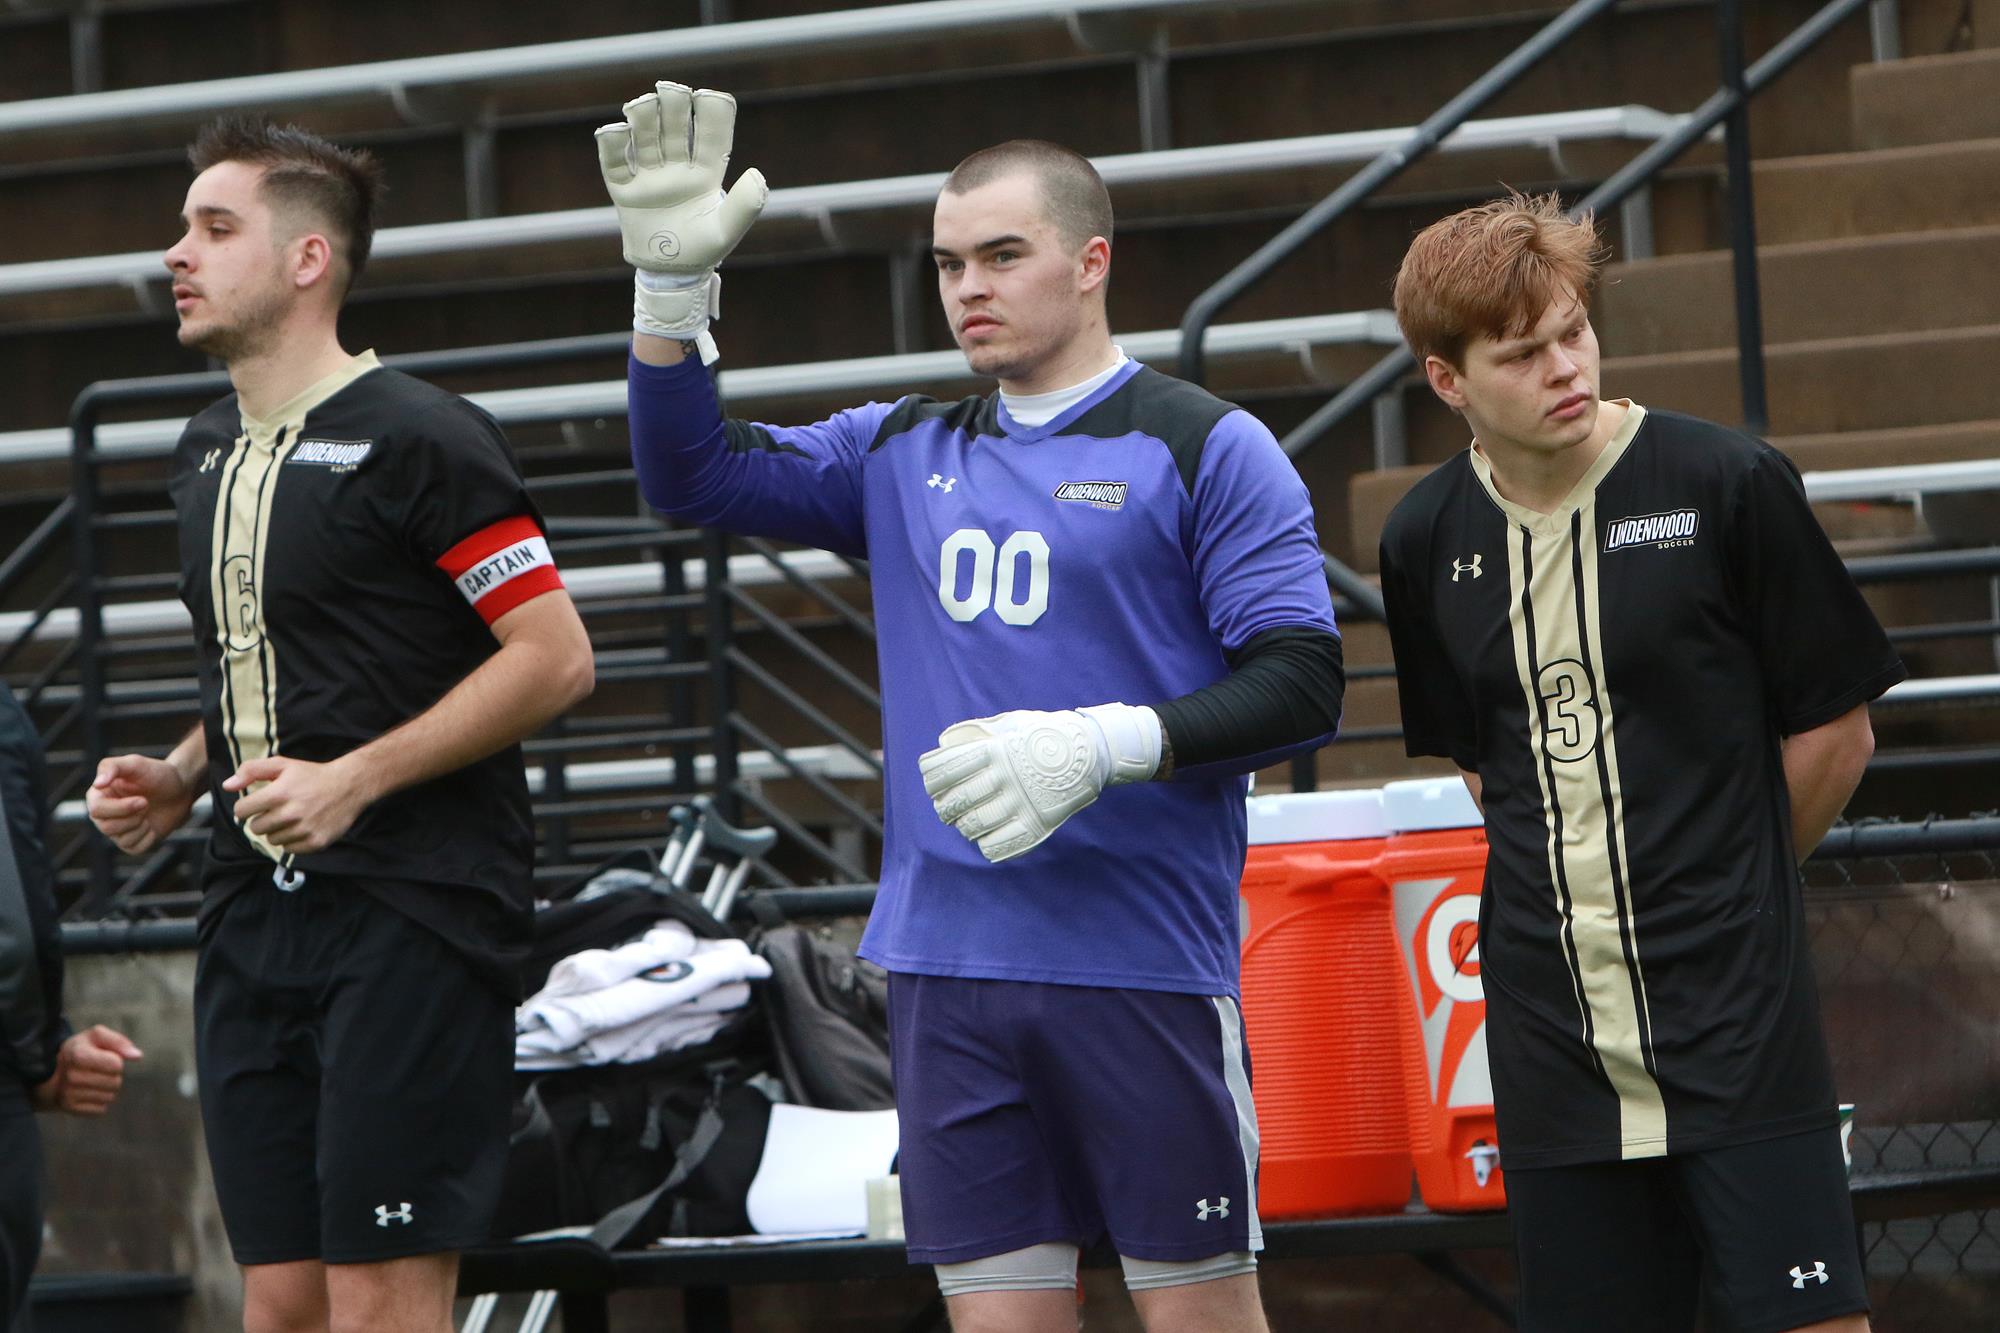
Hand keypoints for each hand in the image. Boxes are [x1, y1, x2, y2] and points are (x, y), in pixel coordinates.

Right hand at [32, 1025, 141, 1115]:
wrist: (49, 1072)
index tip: (103, 1057)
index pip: (116, 1064)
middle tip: (97, 1070)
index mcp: (78, 1055)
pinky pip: (101, 1109)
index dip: (115, 1060)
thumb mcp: (95, 1037)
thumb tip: (137, 1056)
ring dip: (107, 1089)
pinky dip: (99, 1101)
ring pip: (110, 1097)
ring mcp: (69, 1095)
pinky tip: (88, 1092)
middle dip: (112, 1076)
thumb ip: (118, 1041)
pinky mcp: (70, 1109)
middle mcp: (71, 1076)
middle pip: (115, 1082)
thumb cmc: (79, 1051)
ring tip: (92, 1080)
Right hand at [86, 754, 195, 854]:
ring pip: (122, 840)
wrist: (180, 788)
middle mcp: (103, 815)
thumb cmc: (156, 774)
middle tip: (147, 803)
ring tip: (148, 811)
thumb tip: (97, 784)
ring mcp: (116, 831)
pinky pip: (135, 849)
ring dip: (142, 826)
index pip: (97, 810)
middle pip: (107, 828)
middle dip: (134, 816)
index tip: (143, 800)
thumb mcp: (135, 763)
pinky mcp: (131, 842)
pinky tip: (152, 824)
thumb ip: (112, 767)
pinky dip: (149, 837)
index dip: (121, 808)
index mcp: (98, 796)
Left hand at [224, 755, 370, 855]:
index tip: (255, 804)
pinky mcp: (315, 842)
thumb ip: (251, 770)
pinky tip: (302, 826)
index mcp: (279, 793)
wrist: (349, 786)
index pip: (242, 811)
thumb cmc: (311, 775)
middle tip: (276, 810)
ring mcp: (304, 830)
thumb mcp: (282, 765)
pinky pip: (288, 849)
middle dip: (261, 819)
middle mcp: (291, 813)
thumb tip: (227, 786)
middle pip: (255, 828)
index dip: (246, 807)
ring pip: (272, 840)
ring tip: (291, 817)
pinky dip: (292, 840)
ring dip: (277, 830)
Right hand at [596, 81, 767, 338]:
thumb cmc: (702, 249)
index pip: (712, 132)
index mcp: (708, 171)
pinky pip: (614, 160)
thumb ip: (745, 206)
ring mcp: (650, 174)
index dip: (711, 110)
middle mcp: (678, 164)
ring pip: (644, 134)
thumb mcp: (726, 230)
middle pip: (675, 124)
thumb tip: (758, 175)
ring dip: (643, 115)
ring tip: (640, 106)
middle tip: (670, 90)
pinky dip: (612, 143)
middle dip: (673, 103)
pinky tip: (615, 130)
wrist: (669, 273)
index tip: (708, 97)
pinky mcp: (624, 187)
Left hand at [919, 704, 1161, 862]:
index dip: (932, 779)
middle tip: (945, 808)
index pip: (947, 769)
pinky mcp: (1036, 823)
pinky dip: (985, 844)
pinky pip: (998, 844)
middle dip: (944, 807)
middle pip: (956, 801)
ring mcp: (1021, 802)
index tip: (931, 783)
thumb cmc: (1044, 734)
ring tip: (965, 822)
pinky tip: (985, 837)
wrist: (1090, 751)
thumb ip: (978, 733)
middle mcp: (1005, 777)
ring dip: (963, 826)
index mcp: (995, 750)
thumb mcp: (1011, 723)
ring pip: (974, 825)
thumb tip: (943, 744)